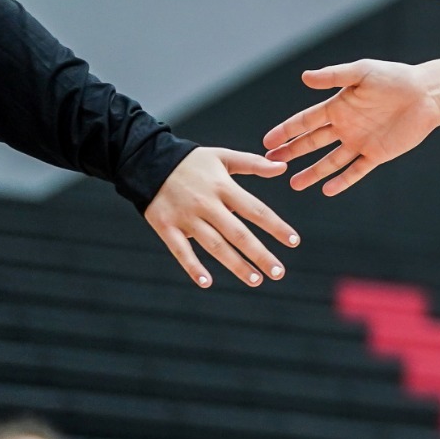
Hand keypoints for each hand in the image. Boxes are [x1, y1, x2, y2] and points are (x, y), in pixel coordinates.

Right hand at [143, 147, 298, 288]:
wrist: (146, 160)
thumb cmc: (191, 161)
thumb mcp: (223, 156)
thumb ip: (253, 163)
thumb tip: (283, 167)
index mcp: (223, 187)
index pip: (256, 210)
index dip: (276, 226)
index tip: (294, 242)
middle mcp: (207, 204)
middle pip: (238, 234)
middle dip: (260, 254)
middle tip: (278, 272)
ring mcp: (185, 217)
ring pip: (214, 246)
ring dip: (236, 264)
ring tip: (255, 280)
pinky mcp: (165, 226)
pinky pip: (180, 250)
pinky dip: (192, 267)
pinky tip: (206, 282)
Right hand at [264, 60, 439, 194]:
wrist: (427, 94)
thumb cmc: (394, 78)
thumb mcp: (362, 73)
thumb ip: (334, 76)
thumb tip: (304, 77)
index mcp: (338, 106)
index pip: (305, 121)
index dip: (286, 130)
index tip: (266, 141)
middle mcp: (345, 125)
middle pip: (312, 142)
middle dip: (291, 152)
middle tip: (270, 162)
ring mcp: (360, 141)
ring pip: (330, 160)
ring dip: (312, 172)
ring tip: (293, 184)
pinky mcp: (378, 153)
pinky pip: (356, 170)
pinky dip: (343, 180)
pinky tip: (327, 190)